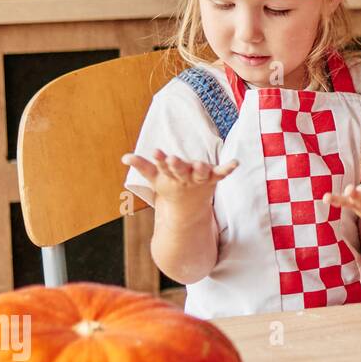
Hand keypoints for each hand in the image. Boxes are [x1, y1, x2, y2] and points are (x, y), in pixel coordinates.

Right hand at [121, 150, 236, 203]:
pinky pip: (222, 173)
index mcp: (170, 175)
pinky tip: (236, 162)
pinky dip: (228, 168)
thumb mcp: (155, 178)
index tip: (156, 152)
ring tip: (199, 164)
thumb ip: (142, 166)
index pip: (162, 166)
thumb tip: (125, 157)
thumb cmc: (171, 187)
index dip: (160, 160)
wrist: (188, 209)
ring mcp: (199, 178)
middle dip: (177, 165)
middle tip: (173, 159)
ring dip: (200, 169)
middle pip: (180, 170)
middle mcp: (185, 177)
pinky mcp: (213, 178)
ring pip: (200, 173)